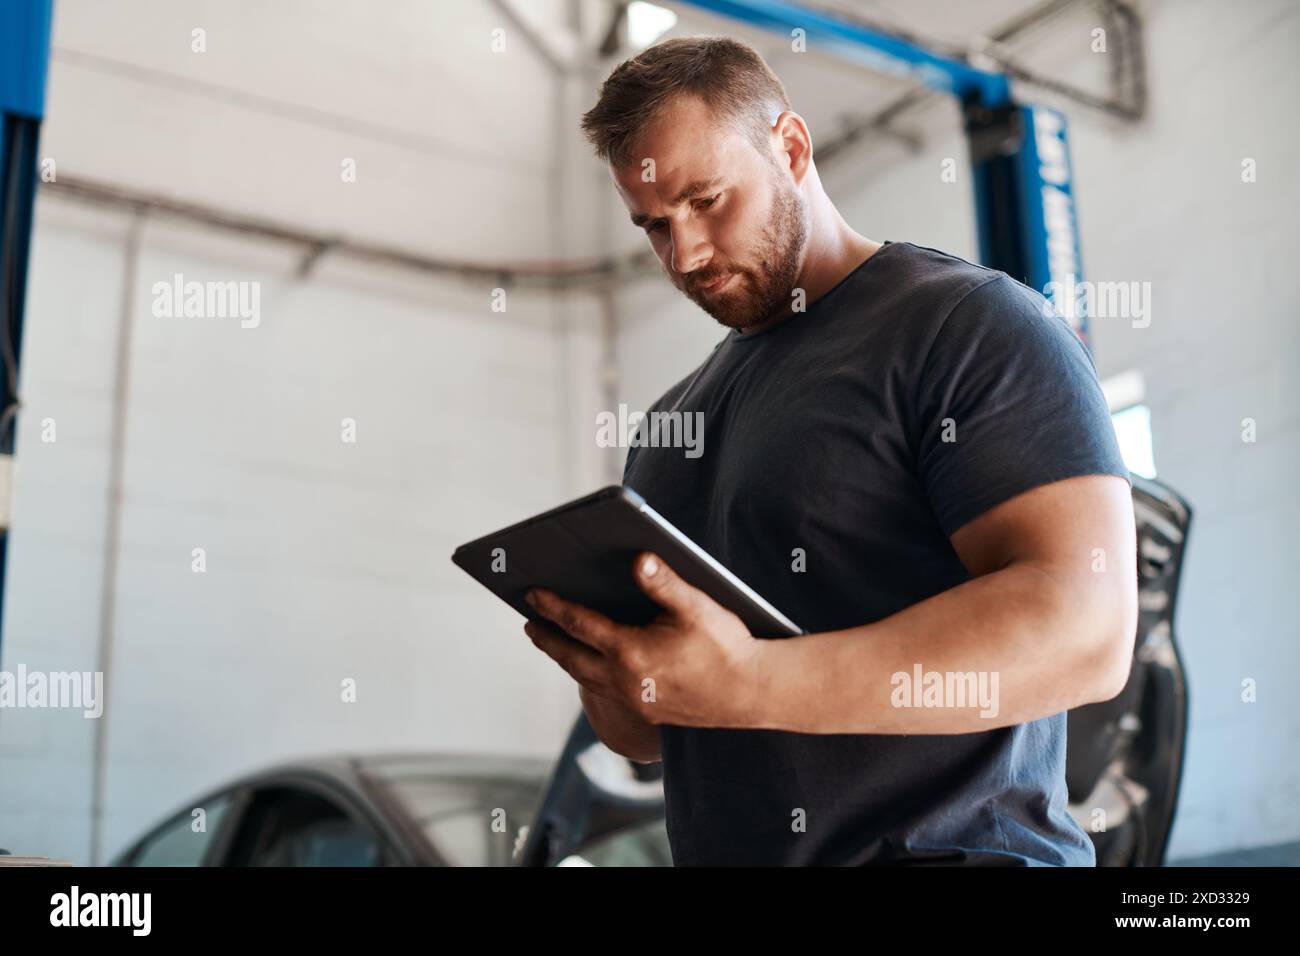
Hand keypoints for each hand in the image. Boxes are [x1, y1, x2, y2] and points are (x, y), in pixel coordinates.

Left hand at [523, 552, 765, 728]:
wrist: (753, 694)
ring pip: (585, 678)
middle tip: (530, 623)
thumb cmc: (728, 646)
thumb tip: (638, 558)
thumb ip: (664, 582)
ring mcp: (634, 701)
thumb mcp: (697, 606)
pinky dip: (589, 675)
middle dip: (547, 638)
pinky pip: (605, 692)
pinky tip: (593, 666)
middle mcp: (624, 681)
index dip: (553, 606)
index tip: (532, 593)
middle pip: (571, 657)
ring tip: (553, 643)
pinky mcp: (647, 712)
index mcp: (630, 652)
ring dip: (565, 658)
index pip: (579, 624)